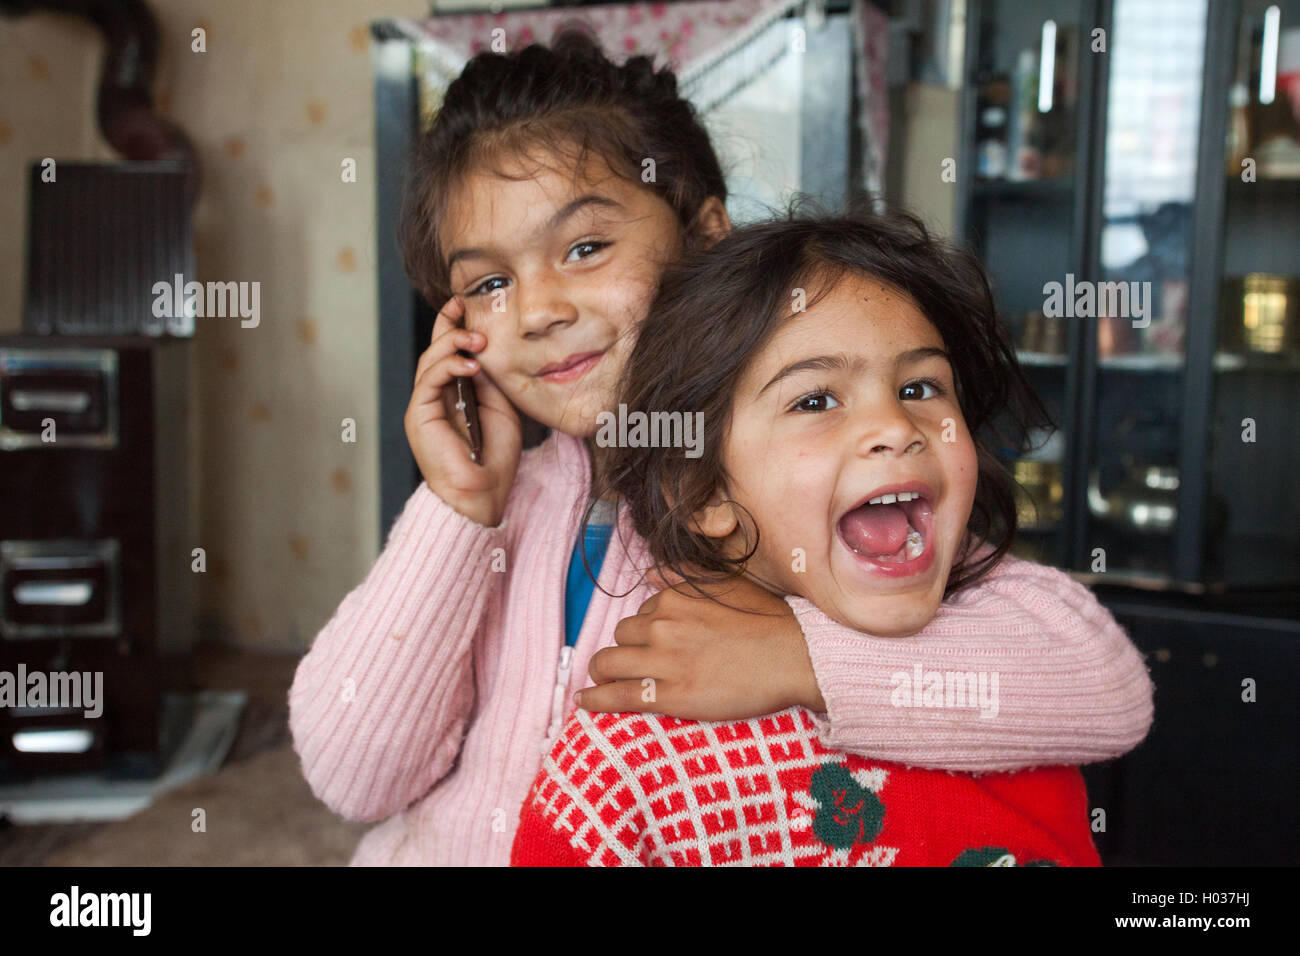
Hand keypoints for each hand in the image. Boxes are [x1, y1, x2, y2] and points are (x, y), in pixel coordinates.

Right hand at [404, 296, 520, 526]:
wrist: (482, 493)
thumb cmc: (494, 458)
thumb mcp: (500, 408)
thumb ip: (490, 380)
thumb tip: (484, 350)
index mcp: (453, 395)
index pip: (450, 353)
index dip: (454, 326)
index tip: (468, 305)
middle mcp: (435, 398)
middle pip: (435, 350)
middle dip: (448, 323)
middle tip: (464, 304)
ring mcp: (425, 405)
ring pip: (430, 360)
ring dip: (453, 343)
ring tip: (477, 339)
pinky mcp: (419, 415)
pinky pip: (429, 380)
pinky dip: (449, 366)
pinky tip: (471, 365)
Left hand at [577, 568, 826, 720]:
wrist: (796, 657)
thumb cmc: (769, 622)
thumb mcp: (727, 584)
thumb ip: (685, 576)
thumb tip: (649, 573)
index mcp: (676, 597)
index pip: (642, 611)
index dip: (646, 630)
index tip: (652, 643)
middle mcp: (664, 624)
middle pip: (621, 636)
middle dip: (625, 649)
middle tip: (636, 664)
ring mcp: (665, 660)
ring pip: (609, 662)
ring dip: (602, 671)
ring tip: (601, 681)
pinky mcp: (670, 695)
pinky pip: (617, 695)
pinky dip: (595, 699)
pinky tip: (585, 702)